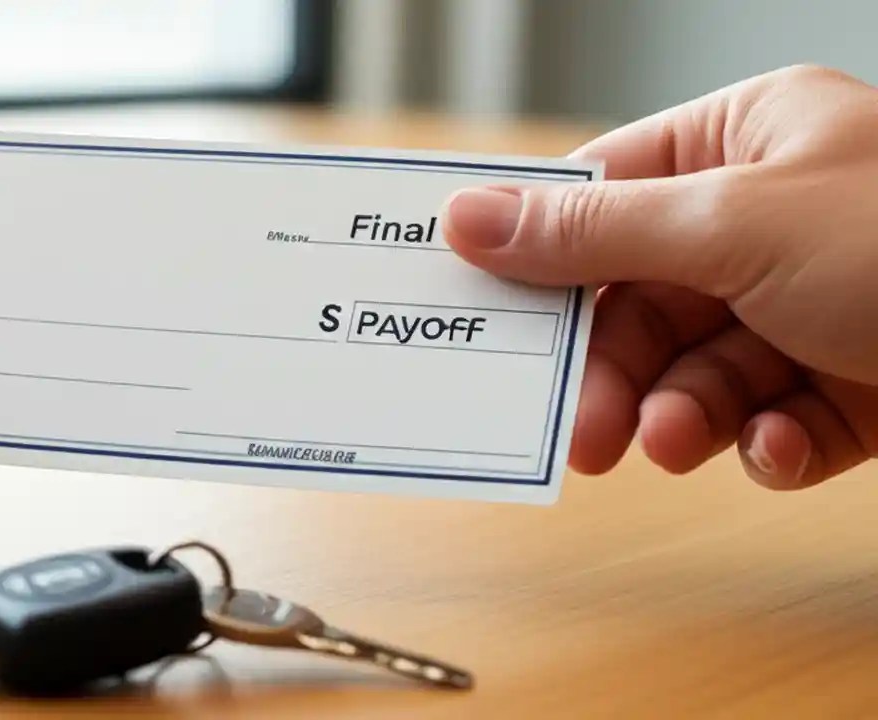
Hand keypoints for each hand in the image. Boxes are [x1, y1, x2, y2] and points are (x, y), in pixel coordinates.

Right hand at [442, 65, 877, 489]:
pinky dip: (762, 442)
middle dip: (618, 371)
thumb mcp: (735, 227)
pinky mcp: (850, 384)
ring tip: (677, 445)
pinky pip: (768, 418)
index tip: (487, 307)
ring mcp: (814, 304)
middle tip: (585, 432)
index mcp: (749, 143)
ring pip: (699, 370)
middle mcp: (776, 219)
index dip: (542, 252)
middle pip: (645, 299)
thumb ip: (593, 233)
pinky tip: (776, 444)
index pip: (607, 192)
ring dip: (682, 415)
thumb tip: (469, 218)